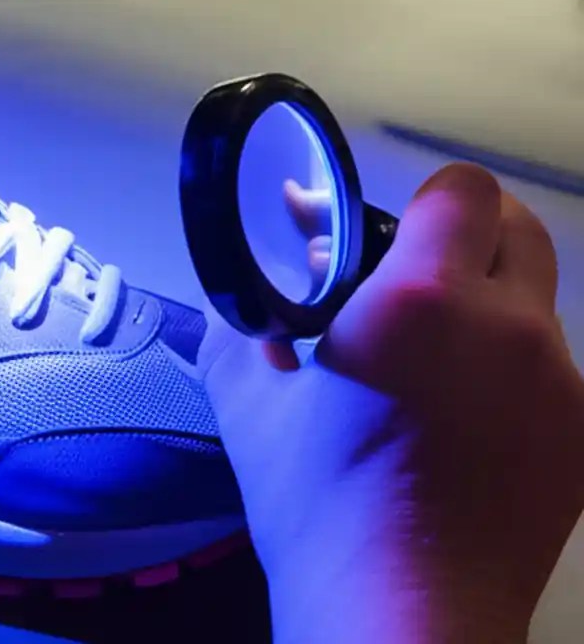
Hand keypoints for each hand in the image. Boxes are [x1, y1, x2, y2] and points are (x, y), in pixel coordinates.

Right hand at [203, 163, 583, 642]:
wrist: (398, 613)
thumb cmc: (314, 506)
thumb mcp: (248, 405)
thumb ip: (243, 325)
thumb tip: (250, 293)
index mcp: (423, 302)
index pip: (461, 191)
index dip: (421, 202)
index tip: (382, 243)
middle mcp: (510, 327)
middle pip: (518, 227)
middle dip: (465, 235)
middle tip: (411, 280)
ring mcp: (561, 384)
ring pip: (534, 302)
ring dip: (485, 306)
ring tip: (430, 366)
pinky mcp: (583, 435)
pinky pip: (549, 369)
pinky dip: (507, 371)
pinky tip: (462, 422)